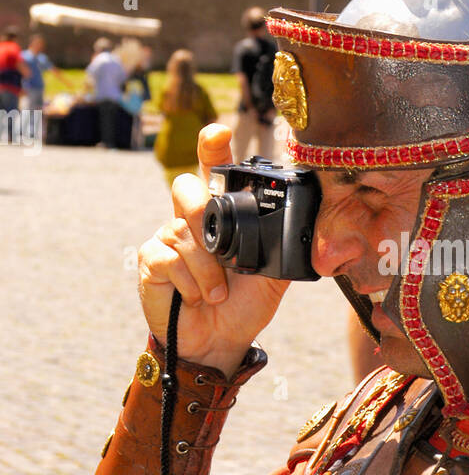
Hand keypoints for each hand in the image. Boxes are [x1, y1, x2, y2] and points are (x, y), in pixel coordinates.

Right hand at [137, 123, 290, 376]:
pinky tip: (197, 297)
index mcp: (222, 213)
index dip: (213, 147)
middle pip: (186, 187)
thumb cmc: (244, 303)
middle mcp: (190, 218)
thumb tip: (312, 226)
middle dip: (202, 212)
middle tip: (222, 250)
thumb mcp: (275, 274)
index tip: (218, 133)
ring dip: (208, 270)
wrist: (221, 341)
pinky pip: (167, 258)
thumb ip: (285, 245)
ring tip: (218, 292)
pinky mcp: (150, 260)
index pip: (214, 169)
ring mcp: (167, 237)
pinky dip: (189, 282)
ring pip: (182, 232)